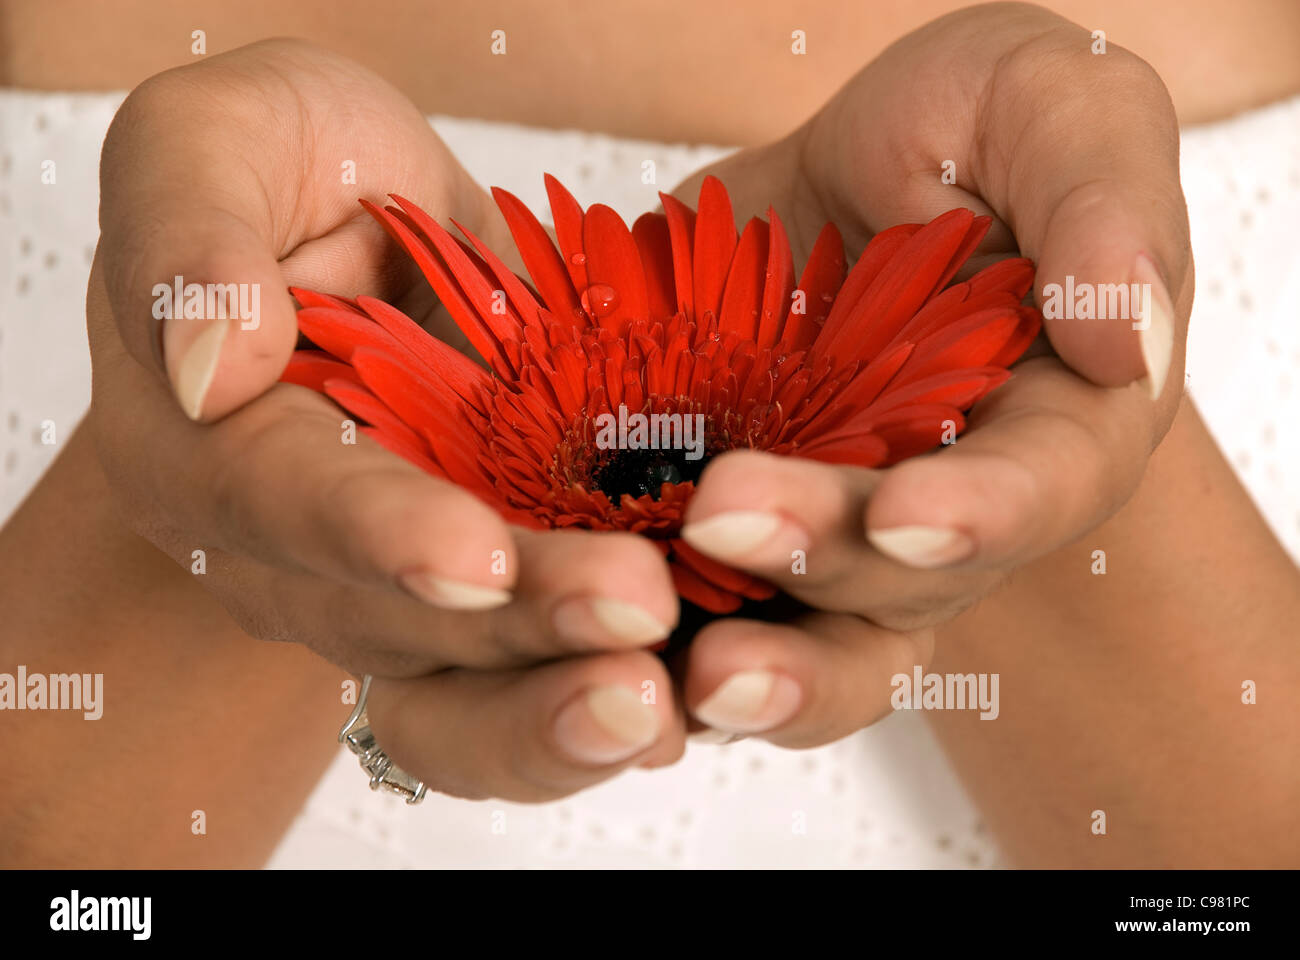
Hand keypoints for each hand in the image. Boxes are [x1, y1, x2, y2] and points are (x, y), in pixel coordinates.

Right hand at [89, 39, 685, 799]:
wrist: (371, 211)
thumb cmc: (285, 162)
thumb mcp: (213, 139)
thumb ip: (186, 234)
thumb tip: (206, 368)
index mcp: (198, 447)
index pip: (276, 501)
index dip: (373, 532)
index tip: (474, 558)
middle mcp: (285, 548)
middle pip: (391, 612)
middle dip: (513, 623)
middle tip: (636, 611)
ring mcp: (385, 581)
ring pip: (469, 657)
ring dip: (568, 670)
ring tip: (667, 677)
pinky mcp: (481, 580)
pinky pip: (533, 649)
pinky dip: (602, 665)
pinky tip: (690, 675)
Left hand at [669, 2, 1190, 741]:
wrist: (836, 171)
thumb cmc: (963, 129)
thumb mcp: (1044, 106)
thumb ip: (1100, 196)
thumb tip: (1122, 336)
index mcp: (1053, 421)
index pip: (1040, 486)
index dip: (981, 512)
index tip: (906, 511)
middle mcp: (950, 506)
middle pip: (904, 577)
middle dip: (821, 556)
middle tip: (724, 516)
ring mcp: (839, 529)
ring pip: (814, 633)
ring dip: (758, 667)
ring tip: (690, 671)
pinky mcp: (733, 523)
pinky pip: (705, 605)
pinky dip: (663, 634)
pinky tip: (599, 644)